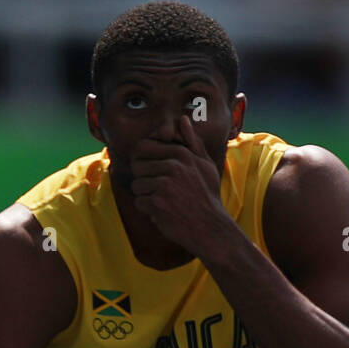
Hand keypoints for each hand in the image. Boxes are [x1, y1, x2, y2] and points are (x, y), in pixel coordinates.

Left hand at [130, 115, 231, 258]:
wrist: (211, 228)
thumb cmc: (208, 196)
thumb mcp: (205, 165)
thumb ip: (192, 142)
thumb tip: (183, 119)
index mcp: (181, 154)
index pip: (143, 147)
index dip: (142, 159)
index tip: (150, 171)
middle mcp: (172, 166)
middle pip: (137, 166)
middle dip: (144, 179)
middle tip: (157, 190)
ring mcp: (164, 185)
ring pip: (137, 185)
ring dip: (146, 196)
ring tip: (162, 202)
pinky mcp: (158, 203)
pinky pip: (139, 202)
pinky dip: (148, 210)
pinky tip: (163, 212)